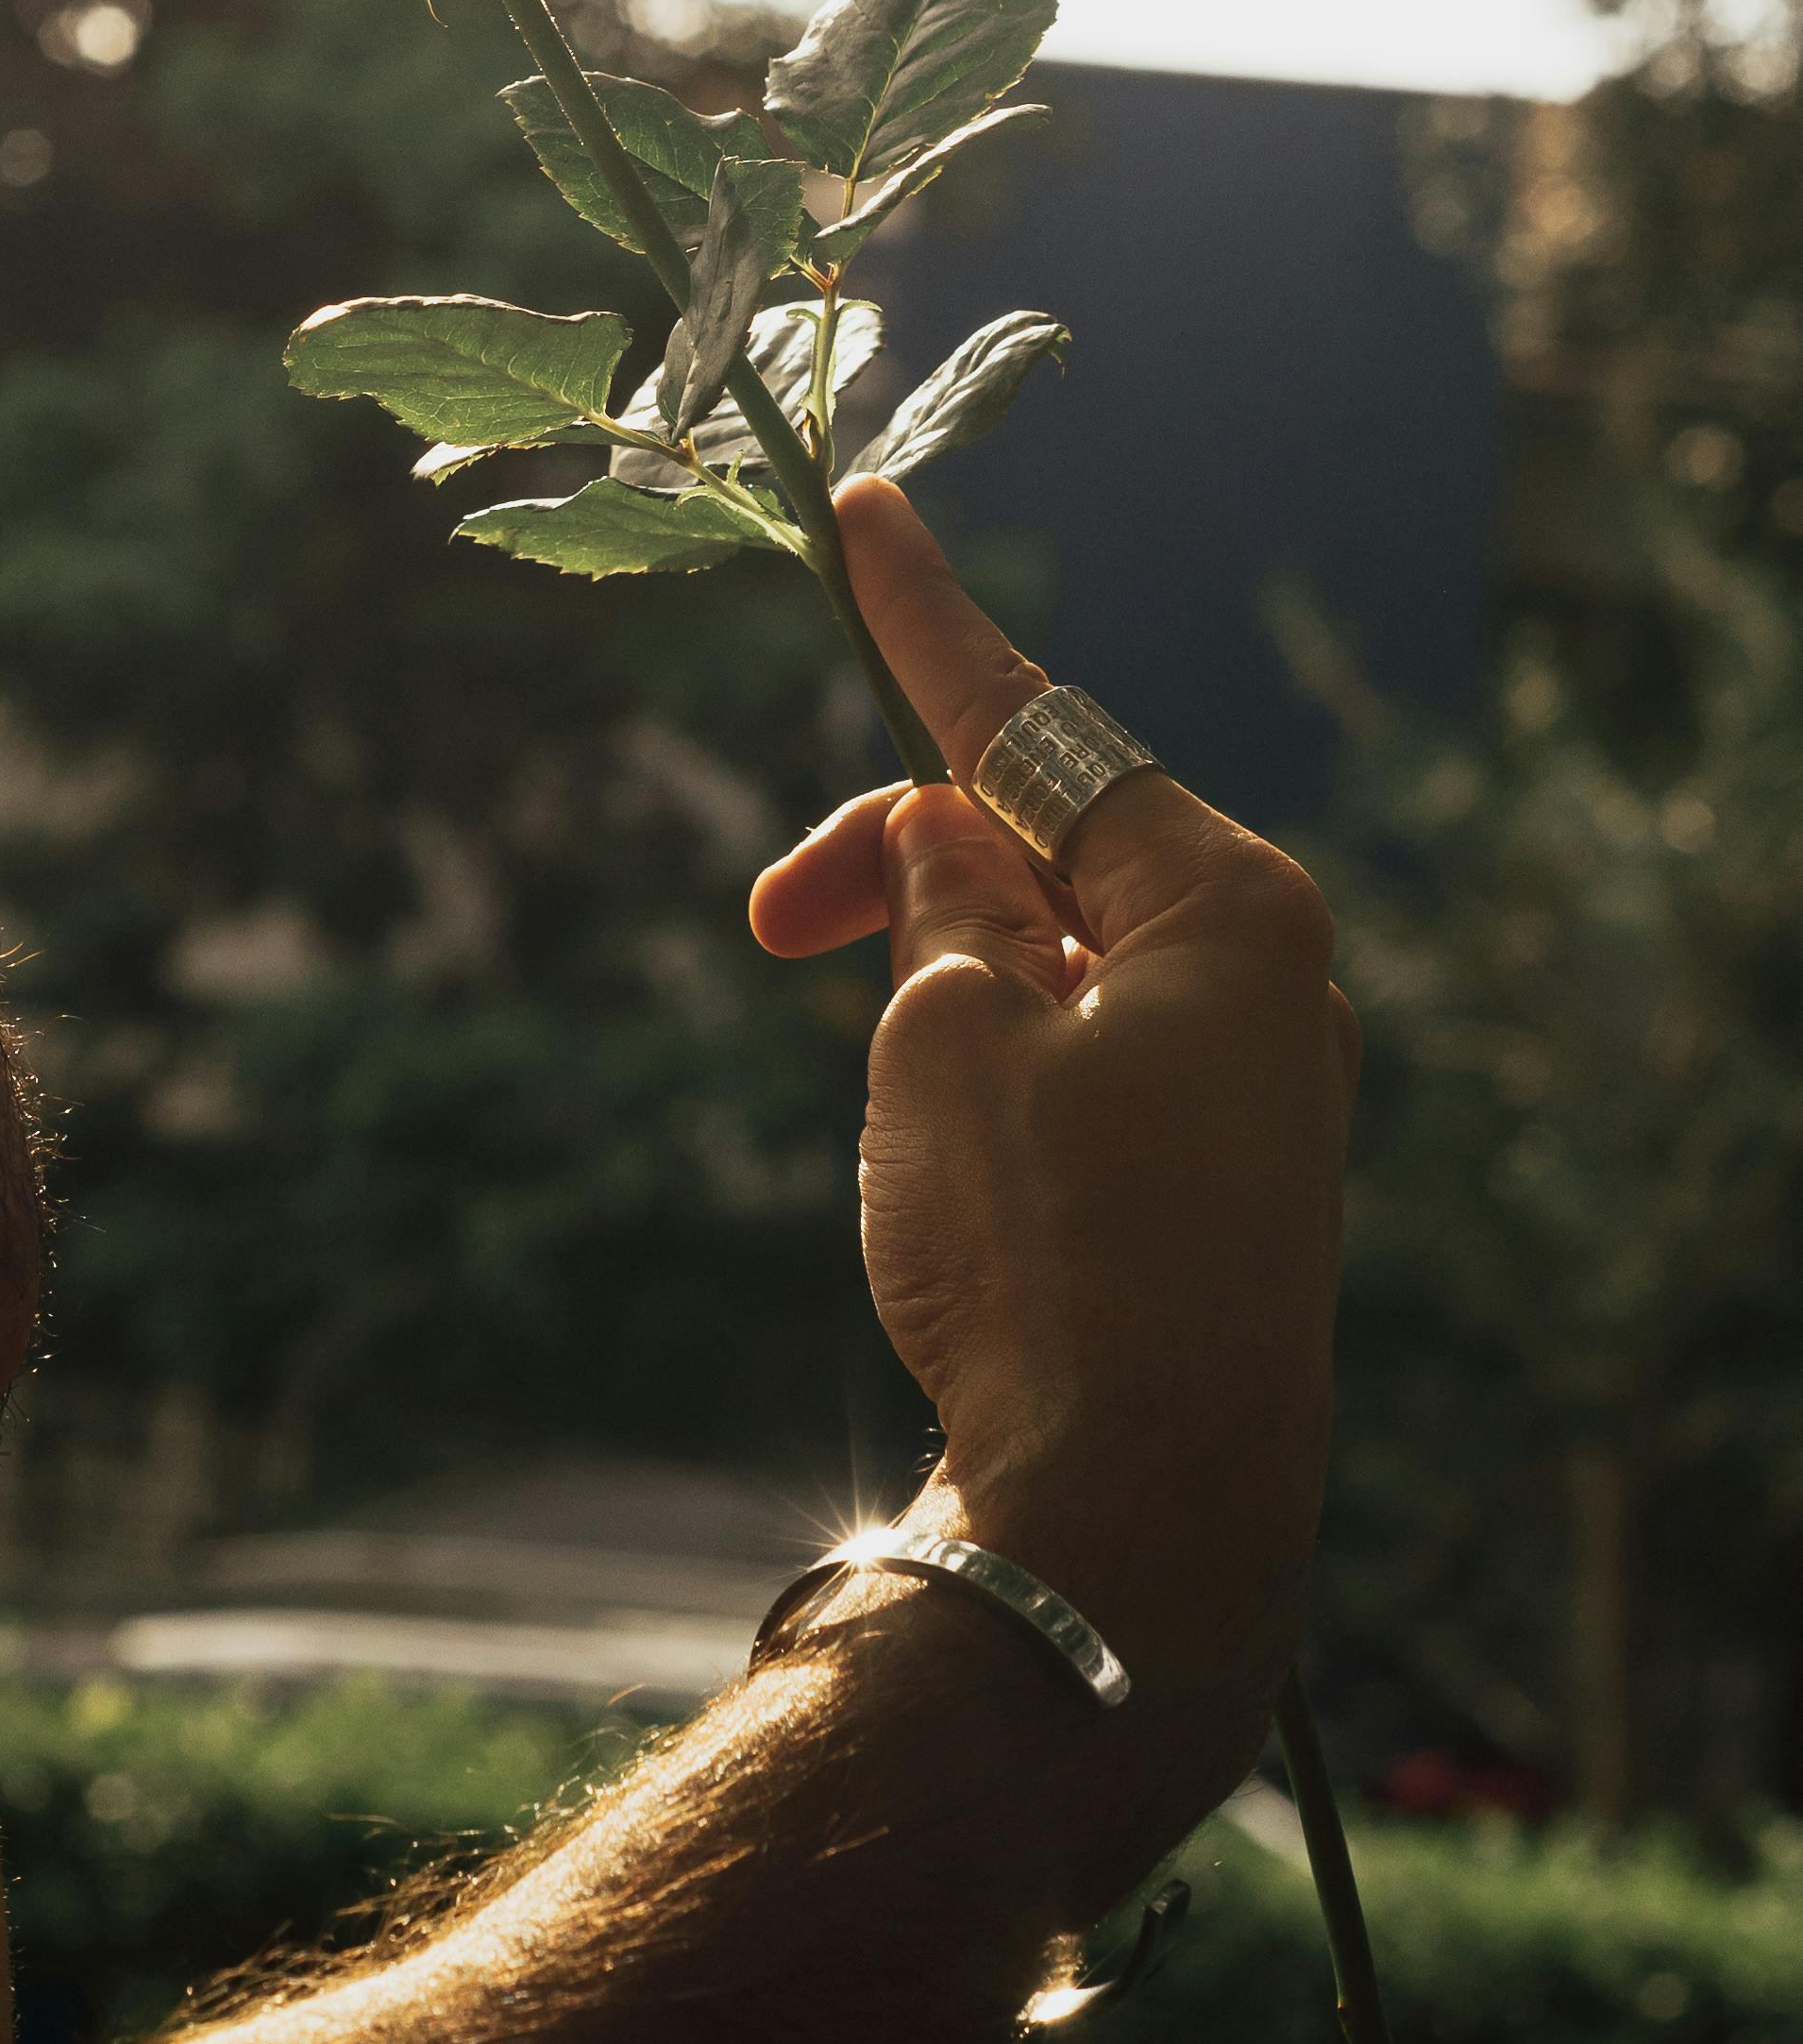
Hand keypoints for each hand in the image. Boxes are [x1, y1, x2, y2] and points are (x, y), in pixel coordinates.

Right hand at [751, 476, 1359, 1747]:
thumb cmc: (1044, 1257)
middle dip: (903, 858)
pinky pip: (1084, 1052)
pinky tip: (940, 1156)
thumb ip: (944, 899)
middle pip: (1050, 842)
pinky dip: (987, 1051)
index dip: (929, 625)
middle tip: (770, 924)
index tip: (867, 514)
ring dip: (939, 969)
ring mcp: (1257, 1089)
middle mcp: (1273, 980)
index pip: (1042, 725)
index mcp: (1230, 909)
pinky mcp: (1219, 1184)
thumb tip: (958, 835)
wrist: (1130, 1528)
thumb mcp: (951, 1034)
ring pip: (1056, 953)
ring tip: (885, 1097)